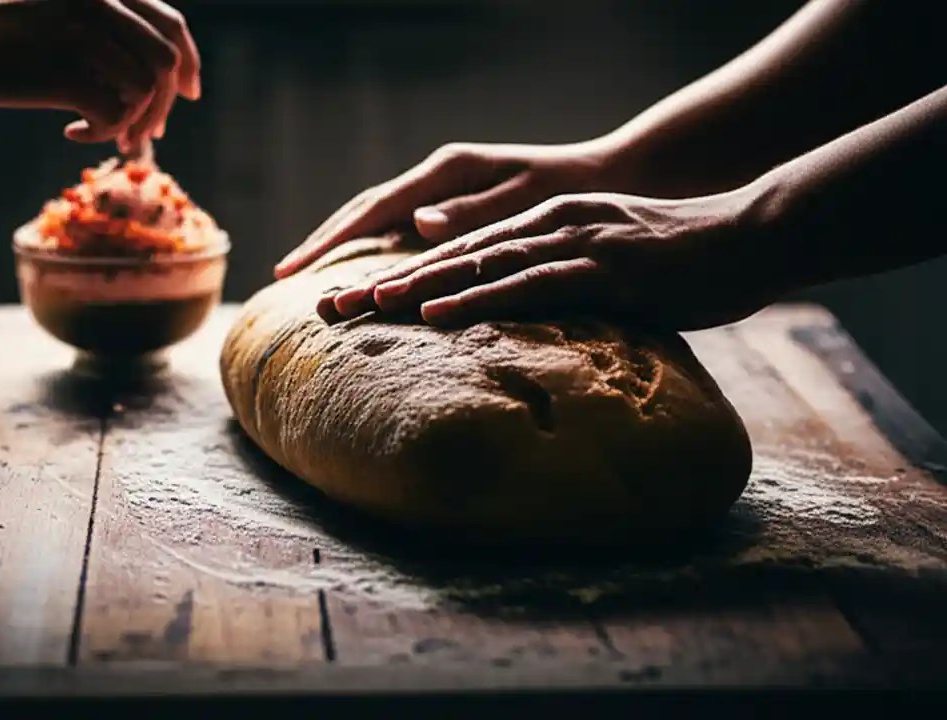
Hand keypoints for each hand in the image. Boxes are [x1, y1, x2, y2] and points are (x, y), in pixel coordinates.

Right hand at [0, 0, 200, 151]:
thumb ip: (95, 36)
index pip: (170, 21)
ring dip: (138, 122)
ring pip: (147, 88)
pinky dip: (103, 132)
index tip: (191, 92)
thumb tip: (141, 82)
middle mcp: (97, 3)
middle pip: (166, 59)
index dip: (188, 60)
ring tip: (112, 138)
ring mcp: (82, 35)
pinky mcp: (64, 71)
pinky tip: (71, 133)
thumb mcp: (49, 20)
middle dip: (168, 102)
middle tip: (152, 134)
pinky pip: (115, 113)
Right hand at [275, 139, 624, 278]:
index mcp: (446, 172)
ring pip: (377, 217)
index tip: (294, 269)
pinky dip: (370, 247)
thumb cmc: (569, 192)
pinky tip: (359, 270)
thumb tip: (418, 225)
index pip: (374, 209)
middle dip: (323, 243)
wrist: (604, 176)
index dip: (331, 240)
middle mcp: (436, 178)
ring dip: (342, 244)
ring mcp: (441, 190)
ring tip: (308, 274)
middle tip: (283, 275)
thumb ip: (473, 212)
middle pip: (364, 210)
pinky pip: (398, 227)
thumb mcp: (526, 199)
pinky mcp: (450, 205)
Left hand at [318, 186, 784, 332]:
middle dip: (385, 279)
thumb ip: (563, 290)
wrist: (755, 236)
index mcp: (543, 227)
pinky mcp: (602, 265)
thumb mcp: (611, 275)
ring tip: (363, 306)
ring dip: (414, 286)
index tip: (353, 299)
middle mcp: (547, 225)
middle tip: (329, 304)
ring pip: (476, 264)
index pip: (458, 251)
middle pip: (450, 254)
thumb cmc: (685, 264)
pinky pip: (526, 284)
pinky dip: (476, 297)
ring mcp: (573, 241)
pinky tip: (435, 312)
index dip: (400, 273)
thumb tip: (525, 328)